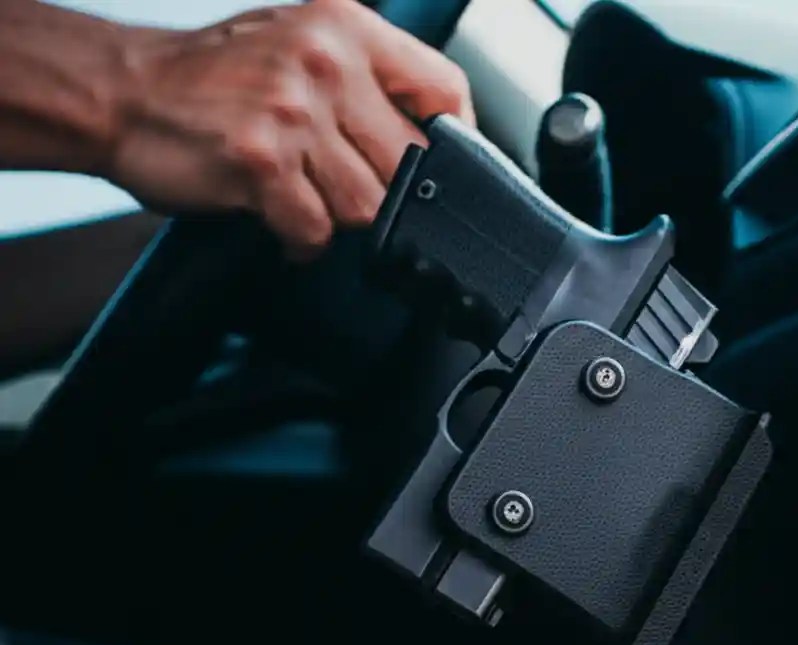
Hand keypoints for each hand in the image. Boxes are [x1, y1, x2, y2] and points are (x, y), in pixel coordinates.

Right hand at [108, 0, 473, 260]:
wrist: (118, 90)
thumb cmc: (210, 75)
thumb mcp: (298, 42)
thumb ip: (364, 77)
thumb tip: (433, 134)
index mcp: (345, 28)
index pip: (444, 88)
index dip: (457, 138)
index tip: (444, 166)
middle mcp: (325, 62)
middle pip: (410, 161)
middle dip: (382, 188)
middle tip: (342, 185)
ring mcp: (294, 111)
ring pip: (368, 203)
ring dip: (338, 217)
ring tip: (304, 198)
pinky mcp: (262, 161)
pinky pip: (317, 229)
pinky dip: (301, 240)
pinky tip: (279, 220)